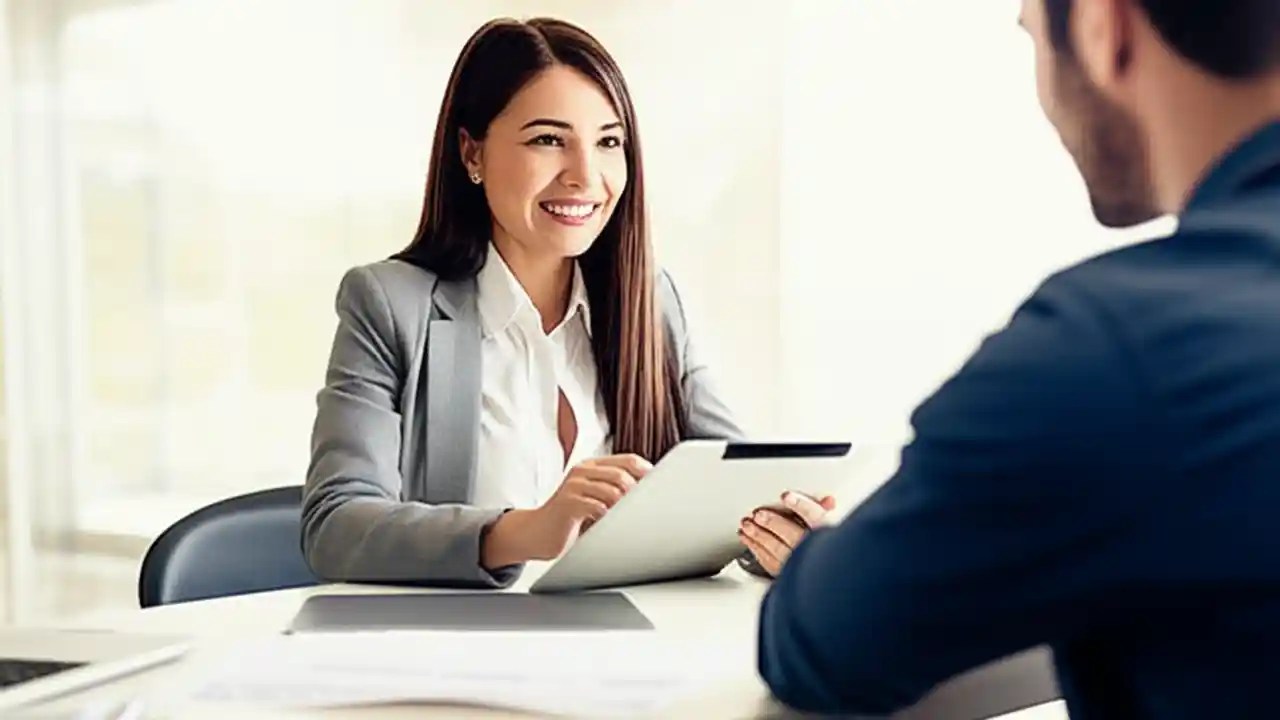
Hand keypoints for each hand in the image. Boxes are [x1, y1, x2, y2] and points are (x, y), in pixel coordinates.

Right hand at [481, 454, 651, 567]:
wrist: (535, 533)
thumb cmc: (569, 520)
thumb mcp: (594, 501)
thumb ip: (614, 493)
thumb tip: (650, 495)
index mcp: (592, 467)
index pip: (628, 460)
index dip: (648, 472)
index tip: (663, 487)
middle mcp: (583, 471)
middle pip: (623, 473)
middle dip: (640, 491)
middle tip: (651, 507)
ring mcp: (574, 485)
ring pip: (612, 488)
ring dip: (627, 505)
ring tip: (634, 518)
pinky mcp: (568, 503)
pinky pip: (597, 505)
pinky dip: (610, 515)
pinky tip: (613, 525)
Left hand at [738, 492, 836, 576]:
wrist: (825, 581)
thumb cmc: (826, 549)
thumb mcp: (832, 527)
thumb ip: (825, 512)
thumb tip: (827, 500)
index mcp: (828, 535)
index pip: (817, 518)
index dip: (801, 506)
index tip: (786, 496)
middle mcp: (815, 553)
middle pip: (793, 535)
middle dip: (774, 523)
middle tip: (759, 514)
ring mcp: (800, 568)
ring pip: (777, 551)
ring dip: (759, 536)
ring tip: (747, 524)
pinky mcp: (786, 577)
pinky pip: (769, 564)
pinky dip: (756, 550)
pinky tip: (748, 539)